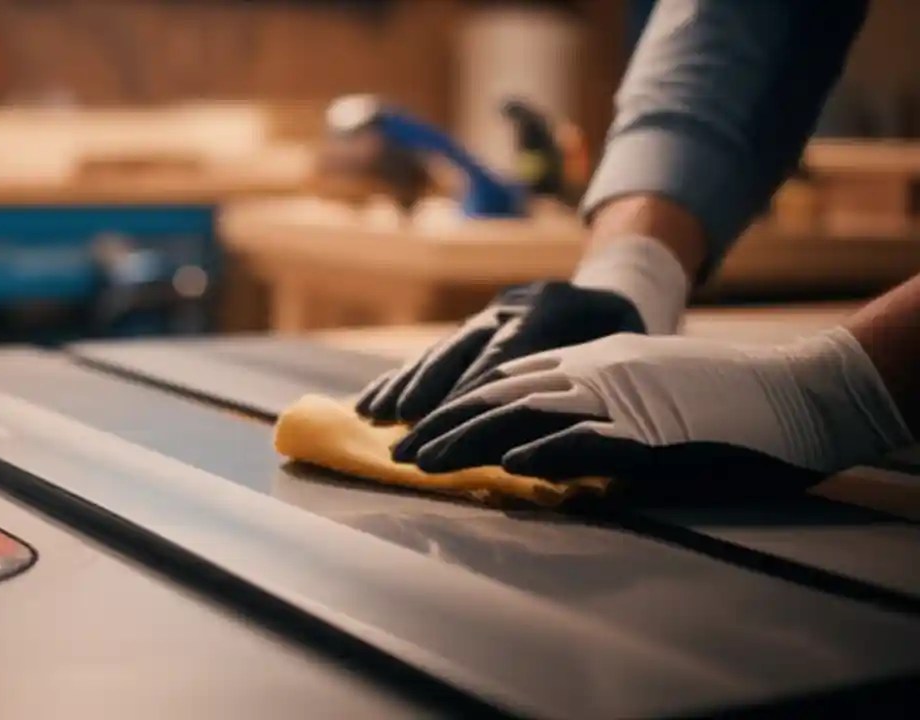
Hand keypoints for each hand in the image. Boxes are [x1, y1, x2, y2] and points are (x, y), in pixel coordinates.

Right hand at [355, 282, 645, 423]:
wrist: (615, 288)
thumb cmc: (625, 335)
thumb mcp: (623, 355)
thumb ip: (589, 385)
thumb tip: (558, 435)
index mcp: (546, 314)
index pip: (501, 363)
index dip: (469, 399)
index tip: (443, 429)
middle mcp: (506, 310)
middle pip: (459, 358)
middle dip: (427, 401)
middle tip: (401, 437)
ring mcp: (485, 317)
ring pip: (439, 353)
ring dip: (404, 388)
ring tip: (372, 417)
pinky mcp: (472, 328)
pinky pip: (431, 354)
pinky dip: (399, 379)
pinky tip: (370, 402)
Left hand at [393, 330, 912, 498]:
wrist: (796, 393)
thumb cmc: (717, 406)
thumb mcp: (639, 403)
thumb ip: (585, 423)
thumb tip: (537, 455)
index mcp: (592, 366)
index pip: (506, 383)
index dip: (456, 407)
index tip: (417, 431)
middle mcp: (595, 372)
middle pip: (501, 394)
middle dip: (445, 424)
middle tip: (399, 453)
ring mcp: (621, 396)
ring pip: (527, 412)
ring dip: (470, 439)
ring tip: (424, 462)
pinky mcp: (652, 428)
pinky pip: (588, 436)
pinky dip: (545, 448)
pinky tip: (508, 465)